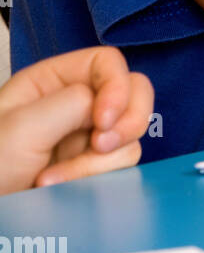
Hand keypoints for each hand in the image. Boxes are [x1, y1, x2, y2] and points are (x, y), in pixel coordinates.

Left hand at [0, 46, 153, 194]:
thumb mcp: (22, 127)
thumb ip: (71, 104)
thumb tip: (110, 108)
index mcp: (53, 81)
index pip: (107, 63)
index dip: (116, 87)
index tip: (104, 121)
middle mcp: (76, 105)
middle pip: (133, 93)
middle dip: (127, 122)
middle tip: (102, 145)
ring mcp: (85, 139)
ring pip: (129, 136)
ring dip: (99, 162)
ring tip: (57, 178)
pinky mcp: (91, 170)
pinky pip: (119, 167)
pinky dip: (96, 180)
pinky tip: (63, 189)